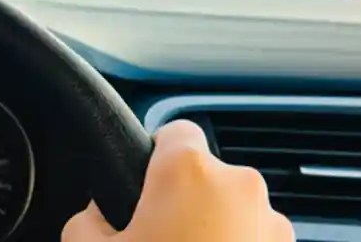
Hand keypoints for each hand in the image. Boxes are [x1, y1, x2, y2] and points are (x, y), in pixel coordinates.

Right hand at [63, 120, 293, 240]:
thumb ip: (88, 220)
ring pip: (234, 212)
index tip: (140, 185)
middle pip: (205, 176)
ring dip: (213, 231)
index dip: (153, 155)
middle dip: (182, 202)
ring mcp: (273, 227)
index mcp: (188, 172)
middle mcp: (239, 188)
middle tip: (155, 240)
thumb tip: (99, 216)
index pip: (173, 130)